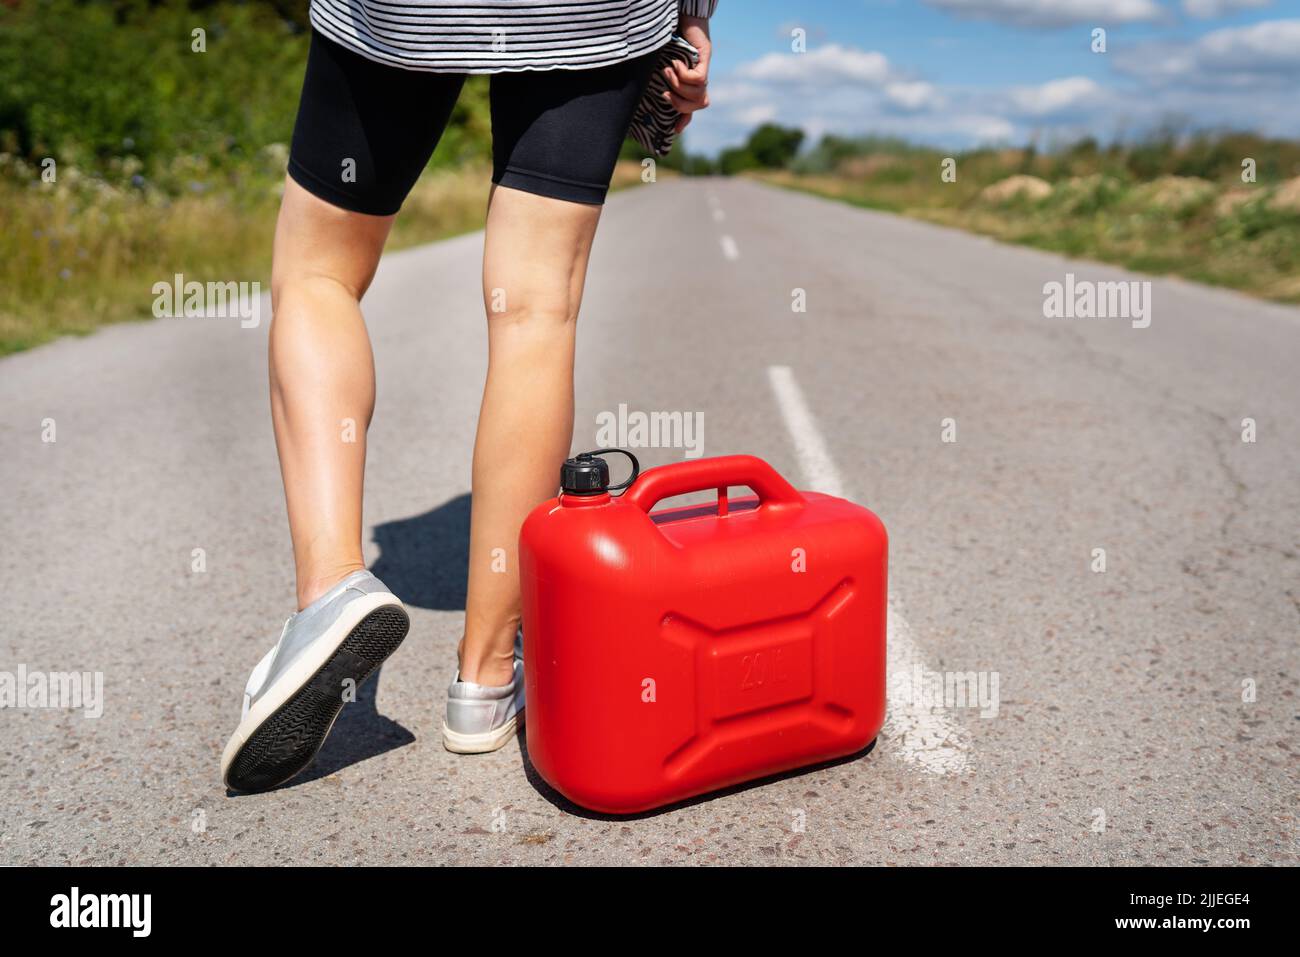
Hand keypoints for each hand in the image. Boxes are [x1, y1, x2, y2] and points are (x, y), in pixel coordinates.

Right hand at [664, 15, 711, 132]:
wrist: (680, 16)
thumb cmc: (670, 38)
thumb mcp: (662, 63)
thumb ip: (662, 78)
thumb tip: (647, 92)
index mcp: (688, 80)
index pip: (692, 105)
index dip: (685, 119)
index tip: (676, 130)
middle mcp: (698, 77)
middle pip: (698, 104)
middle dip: (679, 104)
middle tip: (665, 93)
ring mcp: (703, 69)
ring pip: (698, 94)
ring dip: (679, 86)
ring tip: (669, 70)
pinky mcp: (705, 59)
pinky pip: (698, 81)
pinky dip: (684, 75)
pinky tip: (677, 62)